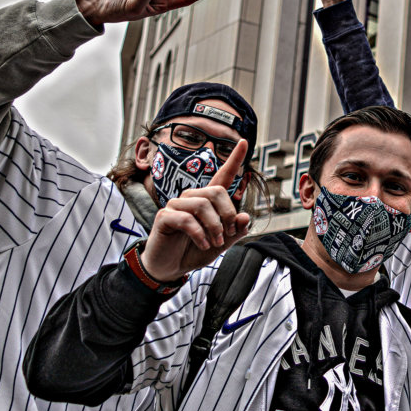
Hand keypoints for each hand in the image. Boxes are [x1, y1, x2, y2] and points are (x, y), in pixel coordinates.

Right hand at [141, 140, 251, 282]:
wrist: (171, 269)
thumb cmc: (194, 251)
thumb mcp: (221, 244)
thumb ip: (234, 232)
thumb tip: (245, 217)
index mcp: (207, 201)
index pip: (222, 176)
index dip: (234, 160)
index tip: (244, 141)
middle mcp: (191, 198)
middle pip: (216, 191)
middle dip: (227, 214)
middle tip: (228, 234)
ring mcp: (176, 206)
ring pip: (203, 204)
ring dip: (214, 227)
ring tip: (215, 243)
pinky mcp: (164, 217)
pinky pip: (187, 219)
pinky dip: (200, 234)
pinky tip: (203, 244)